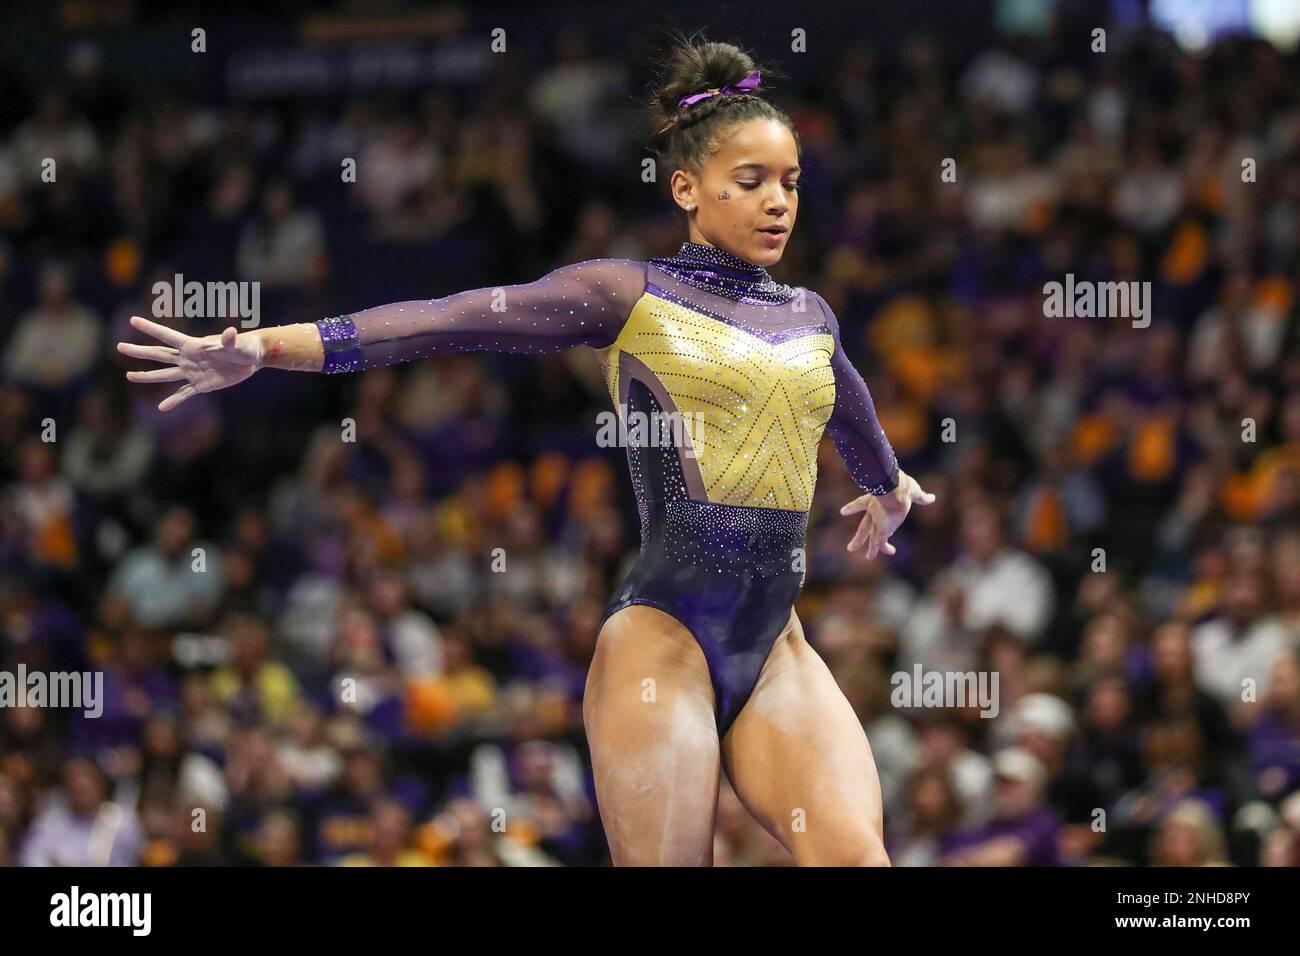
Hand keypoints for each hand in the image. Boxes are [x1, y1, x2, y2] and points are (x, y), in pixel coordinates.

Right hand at [117, 315, 264, 410]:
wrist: (252, 358)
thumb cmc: (244, 346)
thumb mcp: (236, 344)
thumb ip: (229, 340)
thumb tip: (230, 332)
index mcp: (193, 345)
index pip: (167, 336)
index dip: (150, 328)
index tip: (132, 320)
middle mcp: (188, 358)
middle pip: (159, 354)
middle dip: (139, 351)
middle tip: (118, 347)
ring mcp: (193, 372)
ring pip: (165, 374)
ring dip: (148, 376)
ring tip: (129, 377)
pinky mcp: (201, 385)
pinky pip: (184, 394)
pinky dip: (173, 401)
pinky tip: (161, 408)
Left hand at [840, 468, 935, 557]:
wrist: (896, 492)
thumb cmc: (902, 487)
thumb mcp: (913, 492)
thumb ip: (921, 497)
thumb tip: (933, 498)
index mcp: (876, 499)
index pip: (861, 503)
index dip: (852, 507)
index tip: (843, 511)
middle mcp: (874, 511)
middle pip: (865, 526)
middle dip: (859, 536)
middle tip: (851, 546)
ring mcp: (877, 521)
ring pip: (868, 535)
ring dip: (859, 543)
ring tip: (851, 550)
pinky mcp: (882, 529)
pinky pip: (879, 543)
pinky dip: (877, 549)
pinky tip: (873, 556)